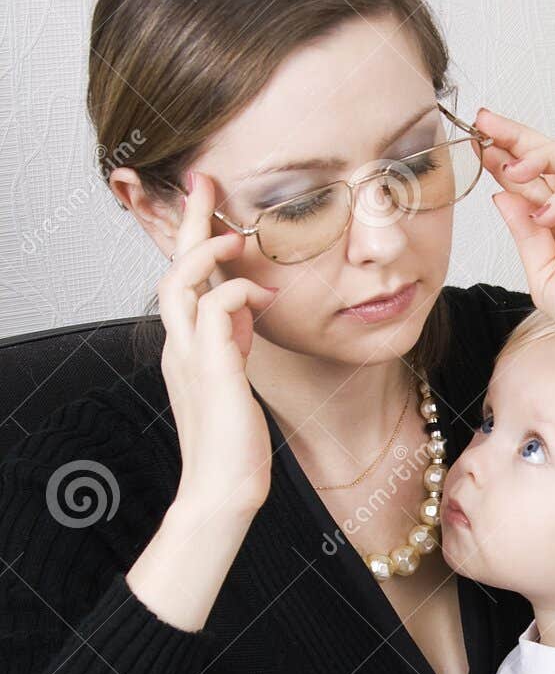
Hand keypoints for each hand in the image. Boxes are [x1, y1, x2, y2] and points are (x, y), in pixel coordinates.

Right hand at [159, 170, 279, 519]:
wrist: (224, 492)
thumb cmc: (234, 446)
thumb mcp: (237, 378)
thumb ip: (235, 340)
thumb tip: (247, 304)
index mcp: (186, 348)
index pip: (183, 282)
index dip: (194, 240)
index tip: (212, 206)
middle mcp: (181, 347)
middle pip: (172, 268)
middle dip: (190, 222)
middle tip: (205, 180)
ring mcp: (192, 359)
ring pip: (179, 283)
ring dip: (209, 252)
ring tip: (237, 234)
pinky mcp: (215, 373)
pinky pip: (216, 312)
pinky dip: (238, 294)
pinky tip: (262, 297)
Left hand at [474, 106, 554, 389]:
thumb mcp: (545, 277)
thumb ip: (525, 236)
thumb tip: (501, 195)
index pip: (533, 182)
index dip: (505, 161)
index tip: (477, 143)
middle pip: (551, 159)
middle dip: (517, 138)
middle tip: (486, 124)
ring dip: (539, 155)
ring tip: (510, 168)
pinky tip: (546, 215)